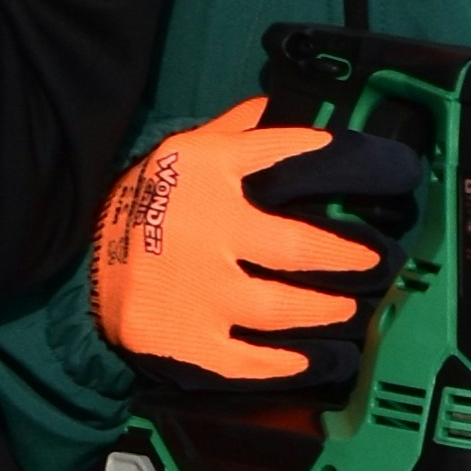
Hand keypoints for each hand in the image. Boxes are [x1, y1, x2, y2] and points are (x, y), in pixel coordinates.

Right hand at [93, 106, 423, 398]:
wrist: (82, 261)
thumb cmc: (149, 204)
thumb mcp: (185, 153)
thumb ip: (236, 131)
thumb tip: (282, 107)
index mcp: (207, 172)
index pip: (286, 155)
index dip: (342, 162)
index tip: (388, 173)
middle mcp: (207, 229)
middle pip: (298, 247)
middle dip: (350, 257)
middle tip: (378, 262)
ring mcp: (198, 291)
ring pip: (283, 308)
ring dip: (329, 310)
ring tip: (351, 309)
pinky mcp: (187, 341)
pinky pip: (252, 360)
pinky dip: (292, 364)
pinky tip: (319, 359)